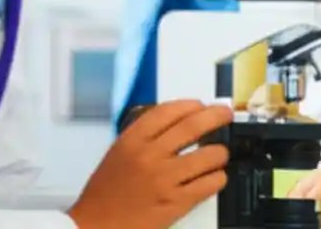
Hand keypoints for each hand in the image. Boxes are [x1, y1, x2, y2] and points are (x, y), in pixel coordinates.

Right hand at [68, 100, 232, 228]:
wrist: (95, 226)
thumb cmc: (105, 194)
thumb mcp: (119, 153)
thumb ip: (146, 136)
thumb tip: (178, 122)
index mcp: (132, 140)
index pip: (169, 110)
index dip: (191, 104)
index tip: (201, 105)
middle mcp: (150, 156)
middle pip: (193, 125)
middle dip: (216, 116)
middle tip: (224, 115)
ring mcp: (165, 179)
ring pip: (210, 155)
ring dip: (220, 153)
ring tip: (219, 155)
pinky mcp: (177, 202)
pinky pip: (211, 183)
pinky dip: (218, 178)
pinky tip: (214, 177)